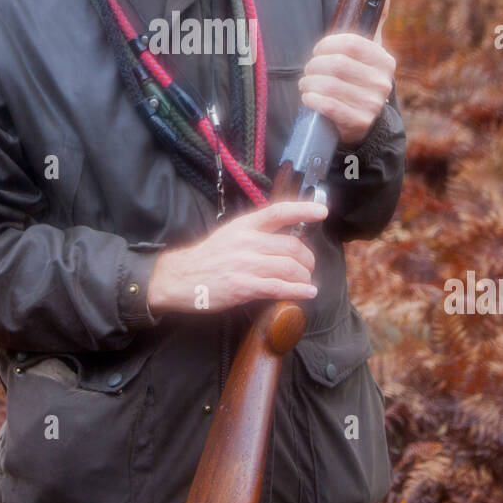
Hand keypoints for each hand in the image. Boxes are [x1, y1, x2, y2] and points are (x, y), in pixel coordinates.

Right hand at [146, 199, 326, 315]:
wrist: (181, 277)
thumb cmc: (209, 257)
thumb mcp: (231, 234)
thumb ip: (256, 233)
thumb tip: (286, 237)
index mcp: (244, 225)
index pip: (278, 211)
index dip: (302, 209)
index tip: (322, 211)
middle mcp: (246, 241)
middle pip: (291, 246)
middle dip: (307, 259)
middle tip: (309, 267)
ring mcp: (244, 264)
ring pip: (289, 267)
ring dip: (304, 277)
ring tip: (307, 282)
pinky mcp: (243, 286)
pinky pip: (278, 287)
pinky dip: (298, 291)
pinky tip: (307, 293)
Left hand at [298, 0, 394, 145]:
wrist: (362, 121)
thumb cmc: (358, 79)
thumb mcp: (369, 51)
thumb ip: (376, 20)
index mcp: (385, 61)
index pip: (350, 43)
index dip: (326, 45)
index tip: (318, 50)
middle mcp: (383, 82)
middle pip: (336, 64)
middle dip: (314, 65)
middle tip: (308, 69)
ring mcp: (373, 104)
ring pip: (328, 85)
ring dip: (309, 83)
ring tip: (306, 84)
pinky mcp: (359, 123)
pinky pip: (327, 106)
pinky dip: (311, 99)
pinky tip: (309, 98)